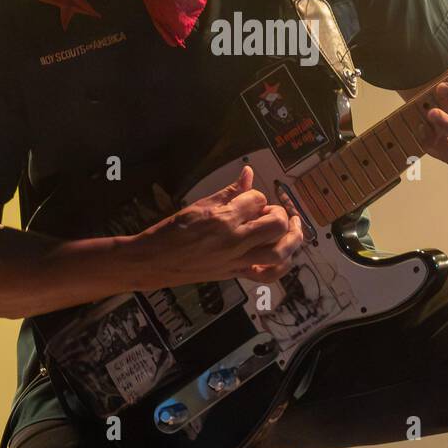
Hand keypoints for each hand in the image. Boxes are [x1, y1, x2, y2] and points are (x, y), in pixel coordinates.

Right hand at [132, 165, 303, 285]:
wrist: (155, 261)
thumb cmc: (173, 231)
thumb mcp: (200, 205)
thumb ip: (229, 192)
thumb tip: (248, 172)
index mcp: (224, 218)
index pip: (257, 200)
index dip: (257, 196)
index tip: (250, 199)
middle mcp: (235, 240)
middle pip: (277, 224)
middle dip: (280, 214)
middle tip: (271, 212)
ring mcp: (237, 260)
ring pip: (280, 252)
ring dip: (292, 239)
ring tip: (293, 229)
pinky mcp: (236, 274)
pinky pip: (268, 274)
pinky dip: (282, 266)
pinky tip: (285, 256)